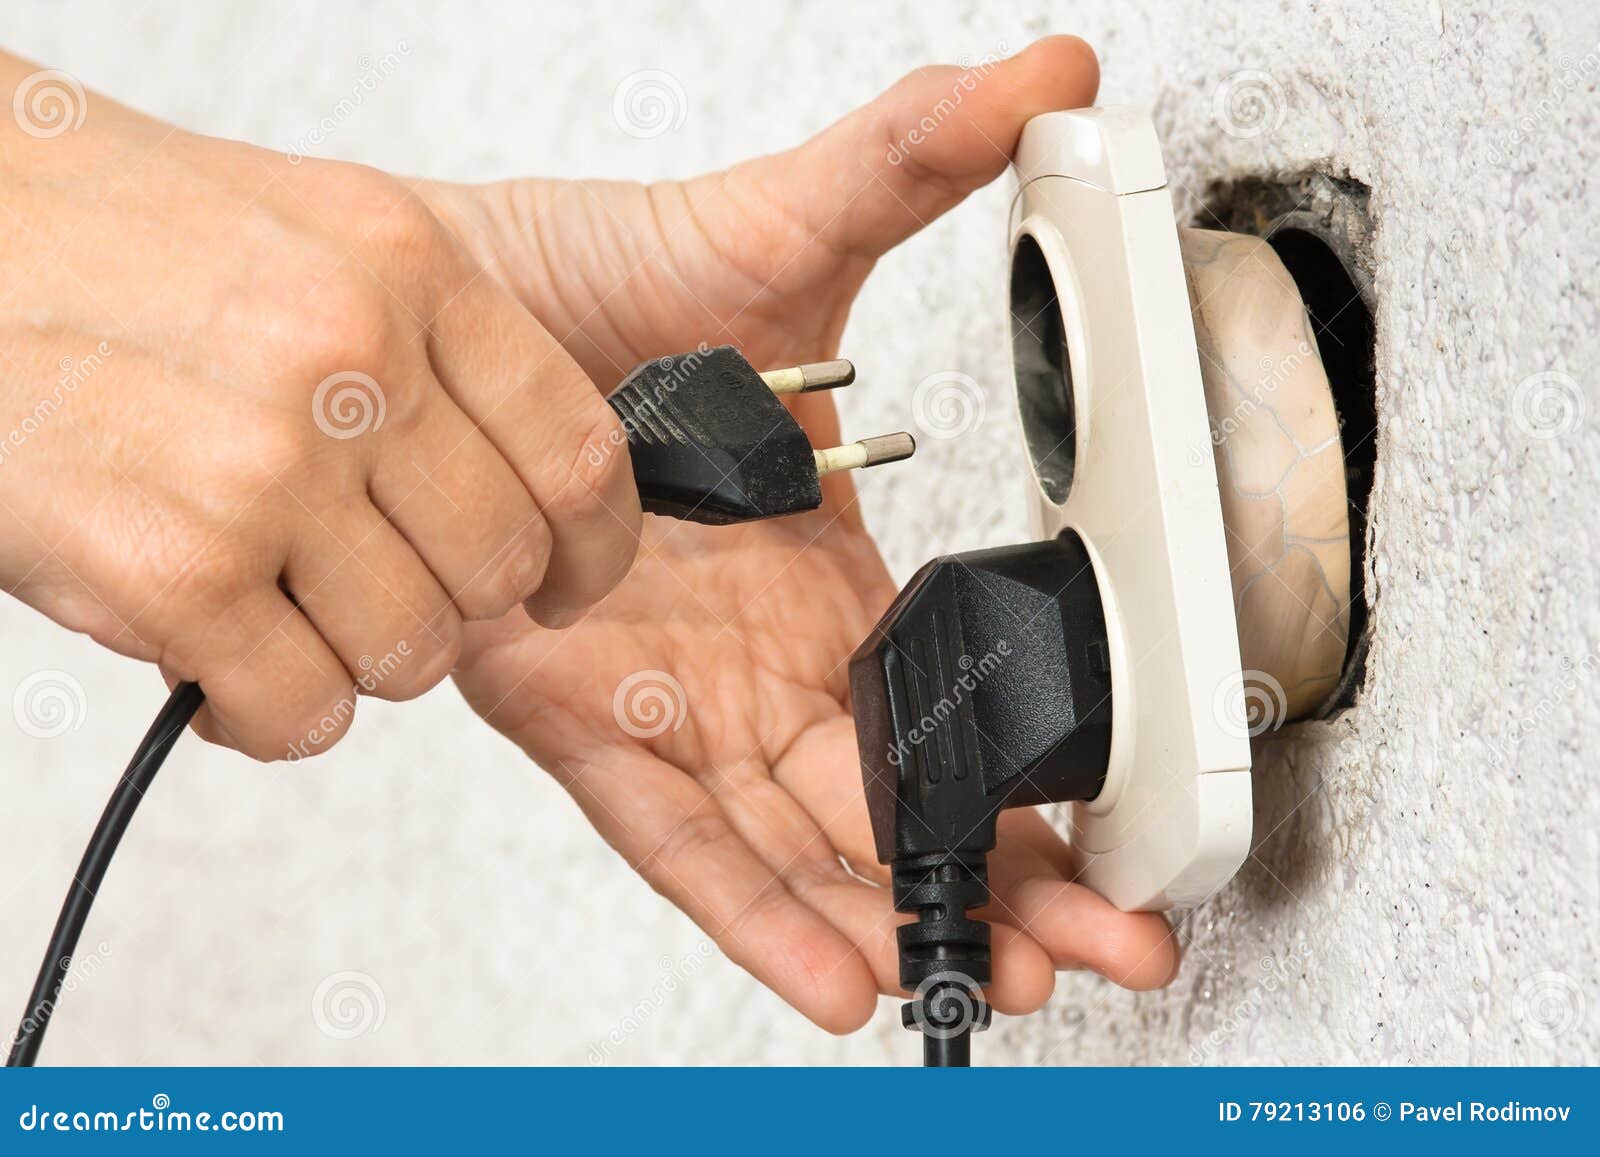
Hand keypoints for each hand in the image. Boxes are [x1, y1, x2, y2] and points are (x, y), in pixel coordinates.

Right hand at [0, 51, 640, 758]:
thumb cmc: (118, 244)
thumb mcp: (318, 237)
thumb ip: (436, 350)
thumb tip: (536, 491)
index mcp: (412, 268)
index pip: (578, 451)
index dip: (593, 545)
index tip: (565, 579)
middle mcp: (353, 363)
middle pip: (500, 565)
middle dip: (456, 606)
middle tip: (384, 589)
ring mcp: (266, 469)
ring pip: (412, 652)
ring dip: (360, 659)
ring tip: (287, 612)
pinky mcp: (172, 571)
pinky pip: (301, 711)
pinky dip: (274, 715)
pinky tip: (228, 667)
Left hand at [443, 37, 1181, 1032]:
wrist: (422, 306)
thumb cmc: (590, 284)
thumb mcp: (778, 227)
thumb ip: (912, 161)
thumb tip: (1041, 76)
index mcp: (823, 579)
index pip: (951, 704)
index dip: (1037, 774)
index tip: (1119, 838)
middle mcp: (756, 660)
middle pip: (901, 800)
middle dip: (1009, 883)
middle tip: (1112, 941)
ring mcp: (671, 700)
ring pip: (807, 843)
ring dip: (907, 916)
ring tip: (1009, 980)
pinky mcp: (578, 720)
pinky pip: (678, 839)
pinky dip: (758, 910)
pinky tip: (841, 983)